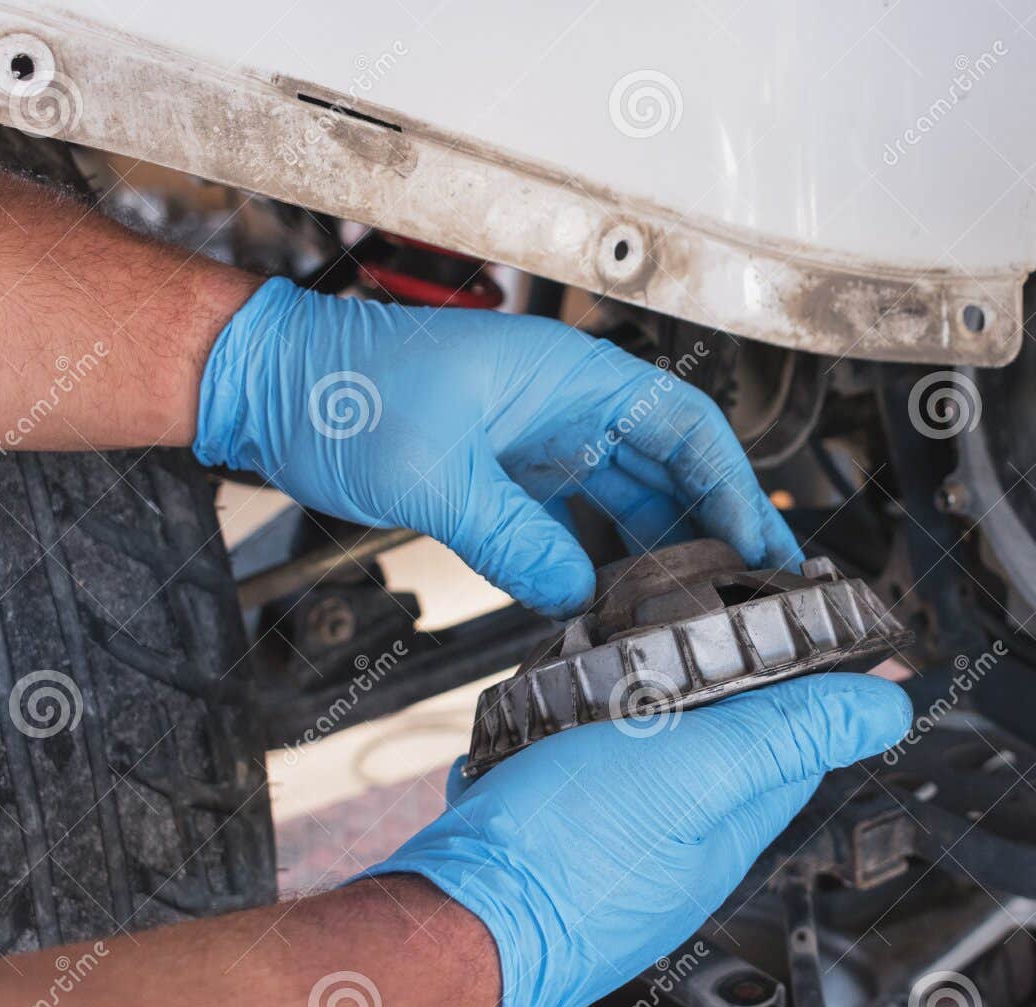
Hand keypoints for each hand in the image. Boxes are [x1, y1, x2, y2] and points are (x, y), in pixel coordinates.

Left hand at [193, 277, 800, 616]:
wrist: (273, 387)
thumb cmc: (343, 393)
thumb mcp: (434, 474)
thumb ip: (514, 539)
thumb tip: (575, 595)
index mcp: (570, 378)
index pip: (686, 428)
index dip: (734, 488)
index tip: (761, 545)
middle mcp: (568, 404)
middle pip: (674, 465)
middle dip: (718, 524)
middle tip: (755, 587)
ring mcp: (543, 436)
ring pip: (633, 492)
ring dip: (668, 544)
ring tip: (702, 599)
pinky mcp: (514, 469)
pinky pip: (583, 513)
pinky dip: (607, 553)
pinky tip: (619, 596)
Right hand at [364, 672, 909, 1006]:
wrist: (446, 923)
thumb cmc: (563, 856)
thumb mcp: (698, 769)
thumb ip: (790, 734)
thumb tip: (887, 708)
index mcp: (731, 823)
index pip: (795, 733)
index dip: (798, 667)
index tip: (788, 613)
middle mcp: (681, 841)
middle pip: (718, 736)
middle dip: (701, 676)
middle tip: (675, 621)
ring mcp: (615, 844)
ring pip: (641, 750)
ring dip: (625, 700)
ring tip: (600, 658)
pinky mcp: (551, 837)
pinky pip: (575, 770)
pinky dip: (566, 732)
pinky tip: (544, 715)